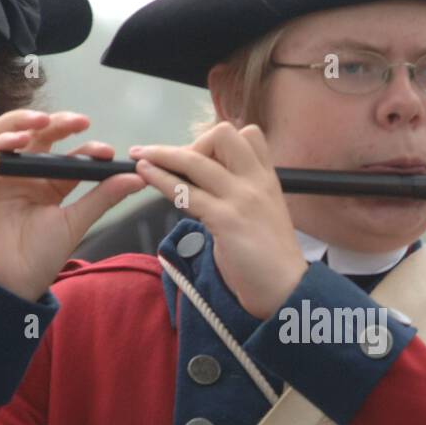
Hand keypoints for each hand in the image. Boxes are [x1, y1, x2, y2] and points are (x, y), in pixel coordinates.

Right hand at [0, 110, 145, 300]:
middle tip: (80, 122)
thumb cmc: (39, 257)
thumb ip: (102, 197)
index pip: (69, 158)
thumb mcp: (74, 223)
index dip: (87, 149)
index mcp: (48, 185)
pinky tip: (20, 141)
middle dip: (59, 124)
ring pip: (9, 134)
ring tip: (45, 121)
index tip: (107, 153)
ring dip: (25, 122)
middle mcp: (24, 175)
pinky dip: (2, 141)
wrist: (7, 283)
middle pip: (40, 137)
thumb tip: (138, 178)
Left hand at [130, 122, 307, 318]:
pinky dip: (160, 179)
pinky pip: (185, 191)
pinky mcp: (225, 220)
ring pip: (196, 160)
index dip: (220, 142)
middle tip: (171, 162)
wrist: (286, 290)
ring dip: (162, 154)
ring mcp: (242, 198)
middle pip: (222, 135)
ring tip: (139, 156)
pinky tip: (146, 176)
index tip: (200, 157)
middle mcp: (256, 182)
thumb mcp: (263, 216)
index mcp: (267, 179)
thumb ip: (242, 196)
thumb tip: (207, 189)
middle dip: (192, 143)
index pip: (248, 135)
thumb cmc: (270, 260)